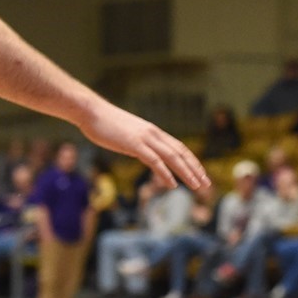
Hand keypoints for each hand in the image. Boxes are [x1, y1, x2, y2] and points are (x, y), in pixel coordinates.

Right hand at [80, 103, 208, 189]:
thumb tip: (145, 154)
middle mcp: (154, 134)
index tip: (201, 173)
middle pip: (181, 153)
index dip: (192, 161)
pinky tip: (172, 184)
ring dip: (186, 173)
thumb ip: (139, 144)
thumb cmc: (106, 124)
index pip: (180, 147)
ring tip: (196, 186)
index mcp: (154, 132)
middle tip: (207, 184)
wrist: (91, 111)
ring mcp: (145, 138)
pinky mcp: (134, 144)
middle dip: (195, 169)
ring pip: (172, 157)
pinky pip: (154, 161)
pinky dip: (165, 173)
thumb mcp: (128, 135)